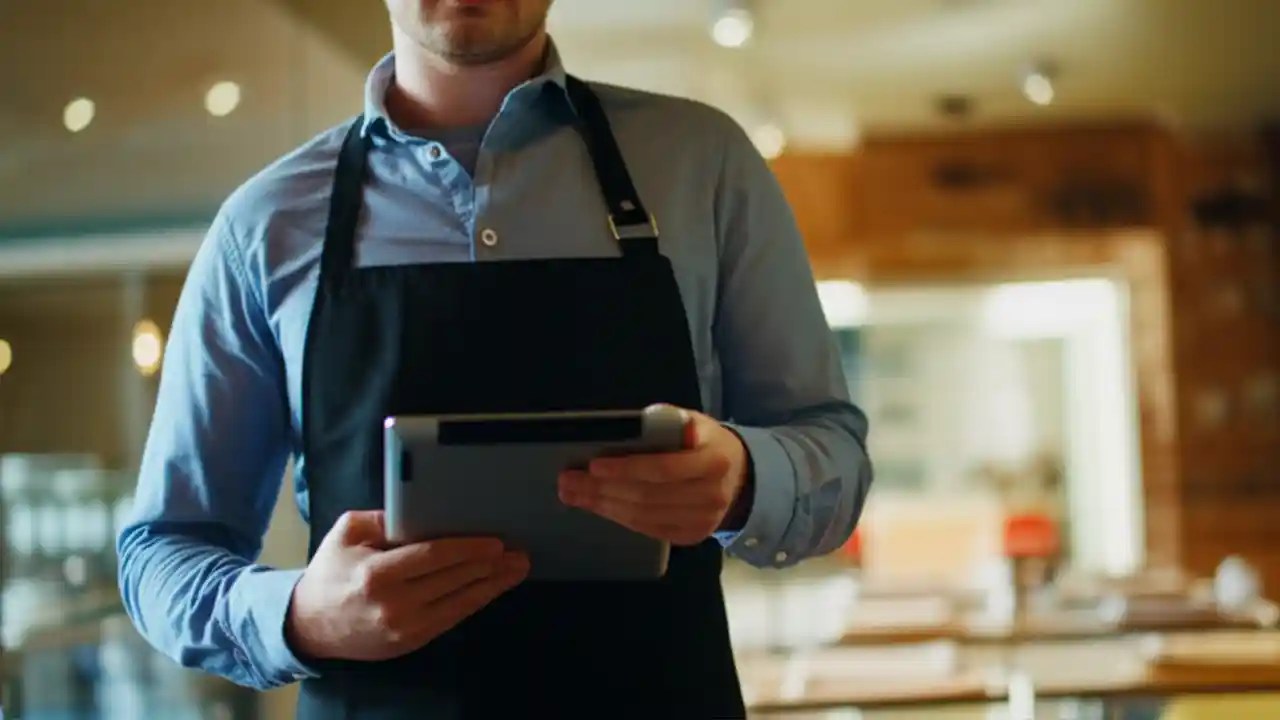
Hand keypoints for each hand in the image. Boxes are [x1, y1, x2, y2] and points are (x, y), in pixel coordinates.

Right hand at [285, 510, 528, 661]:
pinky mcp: (411, 642)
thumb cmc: (330, 571)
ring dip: (492, 586)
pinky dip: (474, 602)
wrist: (309, 626)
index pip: (433, 557)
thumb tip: (422, 508)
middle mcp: (394, 603)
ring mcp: (404, 627)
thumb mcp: (347, 532)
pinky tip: (491, 589)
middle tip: (517, 552)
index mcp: (377, 573)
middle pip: (453, 580)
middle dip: (489, 566)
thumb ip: (384, 519)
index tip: (495, 541)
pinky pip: (451, 619)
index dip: (468, 549)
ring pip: (459, 603)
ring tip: (516, 570)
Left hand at [558, 408, 752, 545]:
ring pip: (644, 517)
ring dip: (604, 506)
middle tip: (569, 481)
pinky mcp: (691, 536)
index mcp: (713, 460)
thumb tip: (634, 425)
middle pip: (648, 496)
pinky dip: (620, 517)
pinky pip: (648, 530)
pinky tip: (598, 506)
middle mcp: (711, 495)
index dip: (627, 468)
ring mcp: (702, 521)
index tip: (594, 465)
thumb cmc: (707, 443)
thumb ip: (668, 421)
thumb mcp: (696, 423)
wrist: (740, 478)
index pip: (664, 468)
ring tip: (574, 494)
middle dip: (602, 489)